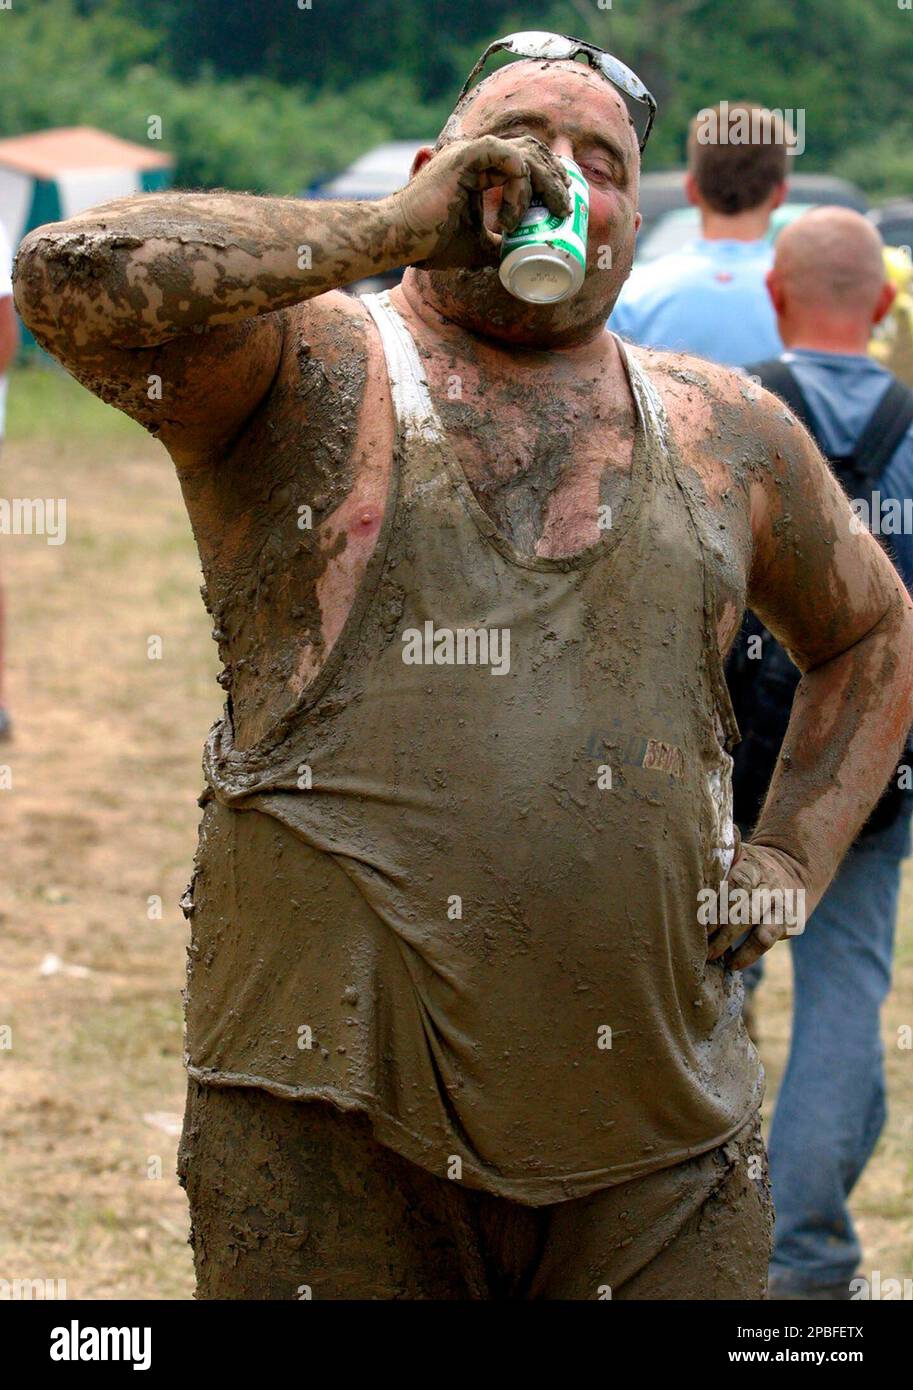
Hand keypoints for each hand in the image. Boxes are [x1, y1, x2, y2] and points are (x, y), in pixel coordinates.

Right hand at [389, 134, 572, 271]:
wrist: (400, 239)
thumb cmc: (429, 242)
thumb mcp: (477, 246)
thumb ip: (499, 244)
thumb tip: (521, 257)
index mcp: (480, 169)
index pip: (526, 160)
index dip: (549, 177)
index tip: (561, 205)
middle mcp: (478, 155)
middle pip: (533, 150)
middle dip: (555, 177)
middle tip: (564, 209)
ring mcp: (472, 152)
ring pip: (526, 153)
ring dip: (545, 183)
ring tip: (551, 212)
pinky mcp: (467, 156)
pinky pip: (510, 161)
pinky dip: (520, 187)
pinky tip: (513, 217)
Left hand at [707, 842, 808, 969]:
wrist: (795, 870)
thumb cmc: (752, 868)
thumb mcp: (740, 856)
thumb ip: (719, 860)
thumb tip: (689, 857)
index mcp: (749, 864)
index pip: (731, 879)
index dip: (714, 898)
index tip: (695, 915)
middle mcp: (765, 881)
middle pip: (738, 898)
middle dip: (715, 920)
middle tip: (695, 937)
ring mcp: (776, 901)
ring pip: (750, 919)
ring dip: (727, 939)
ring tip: (709, 955)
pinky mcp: (786, 922)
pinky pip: (765, 939)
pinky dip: (747, 954)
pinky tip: (731, 963)